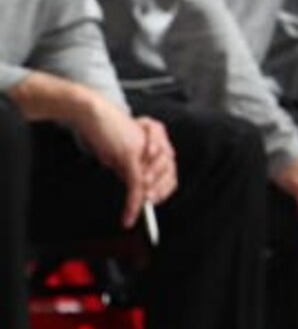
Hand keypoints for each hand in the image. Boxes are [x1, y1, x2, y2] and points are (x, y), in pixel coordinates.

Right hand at [72, 96, 176, 228]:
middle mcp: (156, 145)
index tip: (155, 201)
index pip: (170, 170)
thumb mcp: (123, 153)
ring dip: (144, 198)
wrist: (95, 114)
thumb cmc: (108, 131)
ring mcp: (143, 149)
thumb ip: (132, 168)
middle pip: (169, 174)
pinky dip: (134, 202)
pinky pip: (136, 183)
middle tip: (148, 205)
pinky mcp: (130, 154)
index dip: (165, 188)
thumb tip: (136, 190)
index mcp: (158, 143)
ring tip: (136, 207)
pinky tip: (130, 214)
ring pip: (152, 181)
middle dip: (159, 193)